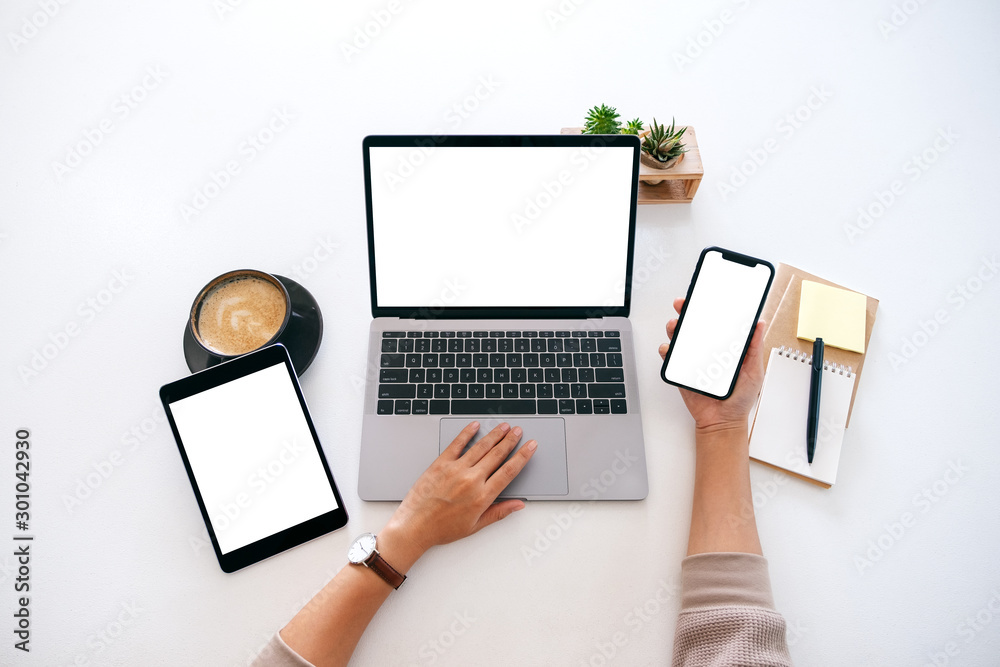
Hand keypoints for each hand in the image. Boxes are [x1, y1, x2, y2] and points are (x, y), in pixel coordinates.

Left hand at [380, 422, 535, 562]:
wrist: (415, 526)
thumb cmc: (443, 529)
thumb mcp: (476, 525)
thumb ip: (499, 512)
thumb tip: (518, 505)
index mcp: (482, 496)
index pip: (509, 471)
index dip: (522, 456)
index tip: (530, 446)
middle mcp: (471, 480)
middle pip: (497, 454)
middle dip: (510, 440)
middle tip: (518, 431)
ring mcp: (455, 470)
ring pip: (480, 447)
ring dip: (494, 435)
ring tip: (503, 427)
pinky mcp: (440, 464)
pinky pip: (457, 444)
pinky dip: (467, 433)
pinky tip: (475, 426)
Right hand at [658, 297, 766, 432]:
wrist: (723, 421)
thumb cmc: (740, 398)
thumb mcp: (754, 370)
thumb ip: (755, 347)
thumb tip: (760, 324)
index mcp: (725, 346)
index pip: (716, 321)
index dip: (709, 306)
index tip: (706, 295)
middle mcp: (707, 350)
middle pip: (694, 325)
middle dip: (686, 310)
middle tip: (683, 304)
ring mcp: (692, 360)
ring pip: (679, 337)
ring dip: (674, 328)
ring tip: (675, 326)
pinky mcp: (681, 371)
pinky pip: (669, 358)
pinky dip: (666, 350)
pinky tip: (669, 348)